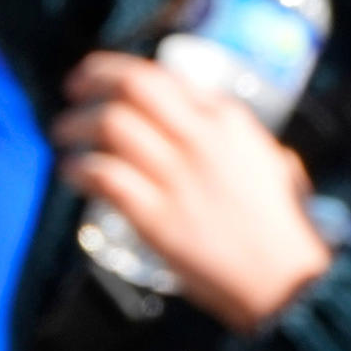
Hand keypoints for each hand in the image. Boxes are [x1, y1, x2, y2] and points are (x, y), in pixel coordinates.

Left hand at [57, 52, 332, 328]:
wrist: (288, 279)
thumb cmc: (282, 225)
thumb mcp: (270, 161)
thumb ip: (236, 139)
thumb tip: (207, 123)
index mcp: (228, 121)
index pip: (161, 76)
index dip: (119, 71)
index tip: (99, 78)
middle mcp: (201, 138)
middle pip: (132, 86)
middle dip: (93, 79)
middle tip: (73, 90)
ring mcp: (178, 176)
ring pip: (110, 124)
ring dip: (76, 124)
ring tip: (62, 134)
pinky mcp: (158, 217)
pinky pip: (105, 176)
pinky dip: (79, 169)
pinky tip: (71, 173)